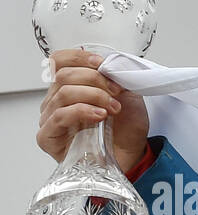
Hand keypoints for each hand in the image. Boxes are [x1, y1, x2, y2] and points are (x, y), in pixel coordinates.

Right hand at [36, 48, 149, 173]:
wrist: (132, 157)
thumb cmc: (126, 129)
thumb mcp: (127, 96)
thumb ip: (115, 77)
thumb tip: (107, 63)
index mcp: (69, 87)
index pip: (59, 61)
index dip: (78, 57)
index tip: (101, 63)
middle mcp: (56, 100)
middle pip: (63, 75)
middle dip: (95, 79)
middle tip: (116, 92)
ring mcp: (50, 118)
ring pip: (63, 93)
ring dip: (94, 96)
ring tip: (113, 108)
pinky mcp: (48, 137)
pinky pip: (59, 116)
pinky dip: (82, 111)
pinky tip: (99, 116)